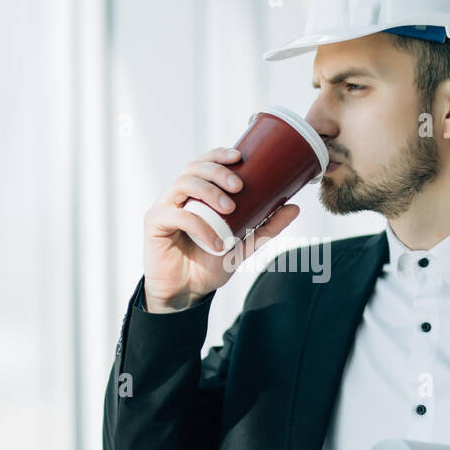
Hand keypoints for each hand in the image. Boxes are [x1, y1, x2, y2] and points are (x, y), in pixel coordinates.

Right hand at [142, 146, 300, 312]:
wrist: (187, 293)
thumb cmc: (209, 264)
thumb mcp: (244, 245)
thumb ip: (266, 227)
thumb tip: (294, 207)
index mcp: (196, 194)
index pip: (204, 163)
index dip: (219, 155)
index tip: (239, 156)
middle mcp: (178, 196)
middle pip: (194, 168)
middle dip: (218, 171)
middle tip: (239, 186)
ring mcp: (164, 207)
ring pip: (183, 183)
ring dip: (209, 191)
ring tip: (230, 208)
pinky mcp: (154, 224)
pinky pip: (177, 215)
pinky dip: (199, 226)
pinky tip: (216, 241)